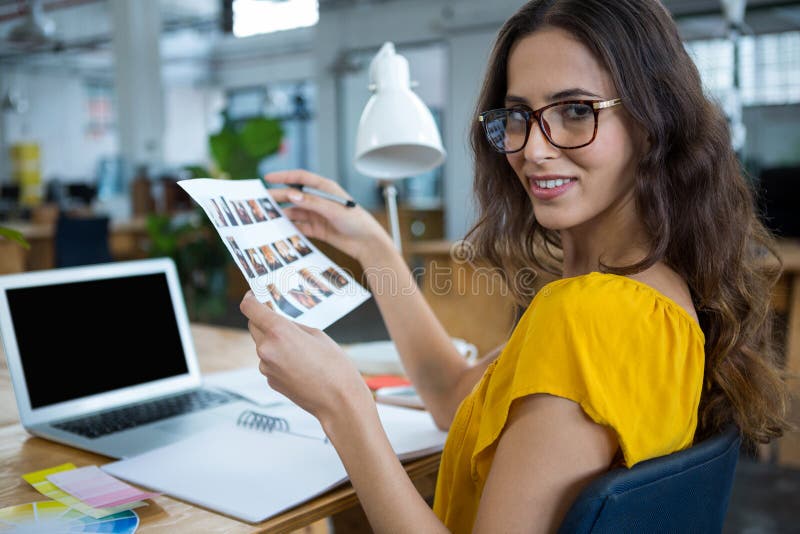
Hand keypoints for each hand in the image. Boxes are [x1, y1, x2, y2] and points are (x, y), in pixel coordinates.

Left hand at [240, 291, 371, 420]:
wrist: (338, 402)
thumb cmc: (335, 366)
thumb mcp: (317, 335)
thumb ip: (294, 326)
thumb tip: (281, 322)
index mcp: (279, 332)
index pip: (250, 307)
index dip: (251, 298)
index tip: (257, 294)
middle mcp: (266, 349)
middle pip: (253, 325)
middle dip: (264, 319)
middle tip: (282, 317)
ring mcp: (266, 367)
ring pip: (263, 345)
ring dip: (274, 340)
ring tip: (300, 347)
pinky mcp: (270, 380)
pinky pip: (269, 361)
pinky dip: (279, 357)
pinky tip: (300, 363)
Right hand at [263, 169, 392, 264]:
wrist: (367, 243)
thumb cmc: (356, 221)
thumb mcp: (333, 209)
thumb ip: (312, 202)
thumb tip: (292, 194)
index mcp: (325, 189)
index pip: (301, 178)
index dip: (284, 176)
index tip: (268, 177)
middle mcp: (319, 200)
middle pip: (295, 195)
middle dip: (279, 196)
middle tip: (261, 200)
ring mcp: (318, 214)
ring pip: (295, 212)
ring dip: (283, 214)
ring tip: (267, 217)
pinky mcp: (318, 229)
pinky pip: (300, 226)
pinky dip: (290, 227)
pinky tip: (280, 230)